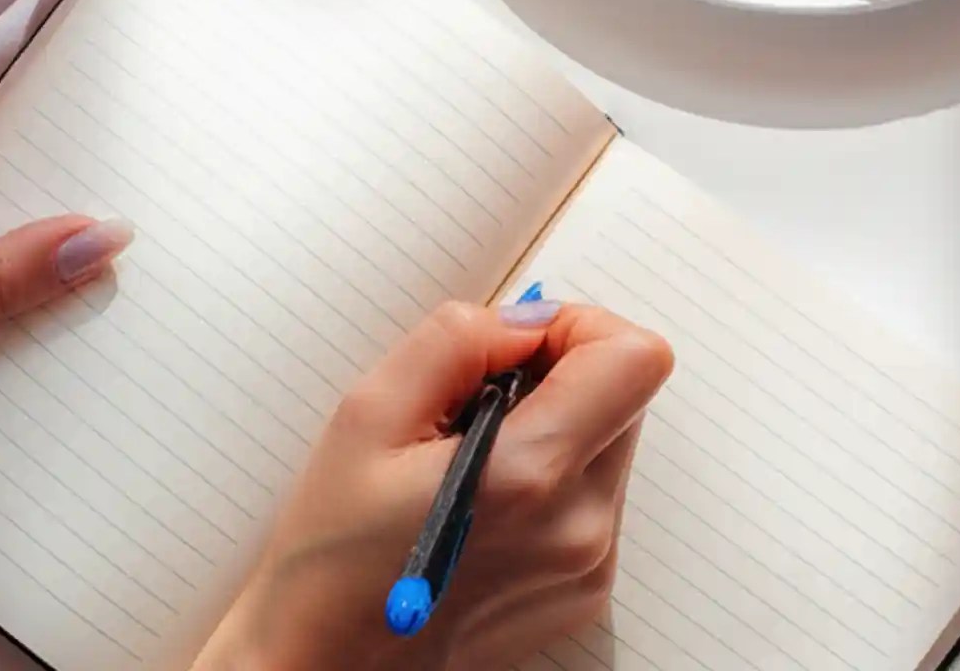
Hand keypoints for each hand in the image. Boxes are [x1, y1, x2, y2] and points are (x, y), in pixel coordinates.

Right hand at [191, 301, 673, 670]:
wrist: (324, 667)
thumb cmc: (329, 555)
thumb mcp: (367, 416)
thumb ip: (458, 342)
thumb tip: (527, 323)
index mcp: (530, 478)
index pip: (634, 359)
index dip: (582, 326)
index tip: (521, 342)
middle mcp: (581, 527)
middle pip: (627, 397)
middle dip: (560, 374)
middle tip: (477, 399)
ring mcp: (590, 566)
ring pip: (611, 444)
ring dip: (554, 426)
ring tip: (469, 459)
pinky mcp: (586, 590)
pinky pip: (596, 497)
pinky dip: (552, 476)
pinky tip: (484, 501)